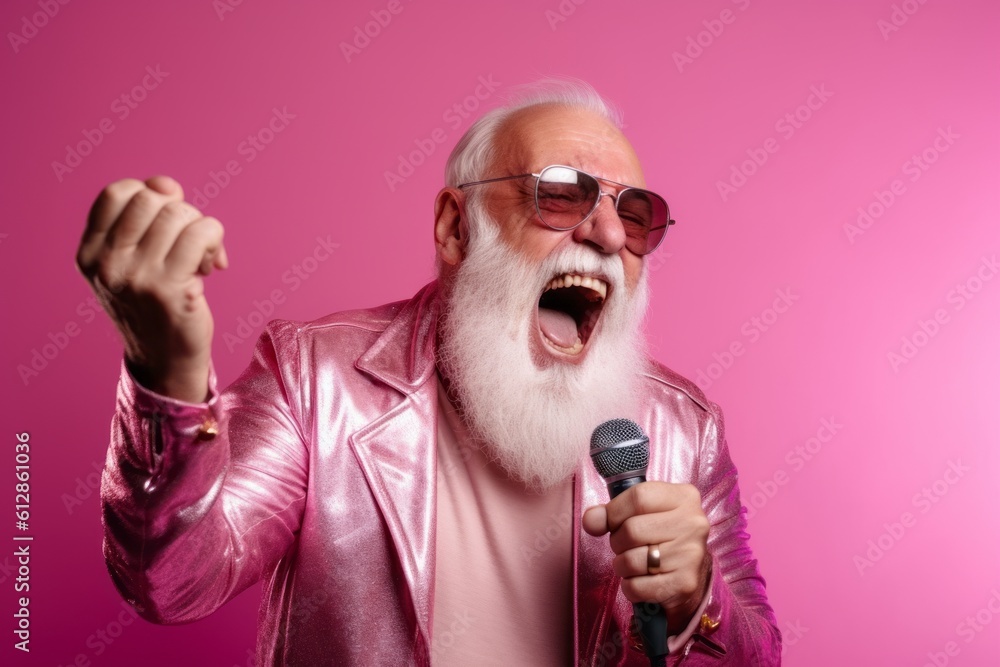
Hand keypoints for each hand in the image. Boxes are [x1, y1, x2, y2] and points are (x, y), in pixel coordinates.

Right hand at [75, 176, 227, 401]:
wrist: (165, 361)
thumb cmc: (157, 305)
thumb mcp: (138, 259)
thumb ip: (149, 216)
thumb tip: (167, 184)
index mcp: (90, 253)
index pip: (117, 192)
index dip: (150, 195)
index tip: (168, 221)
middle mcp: (106, 264)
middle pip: (152, 199)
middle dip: (181, 212)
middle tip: (188, 242)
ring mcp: (136, 277)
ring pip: (179, 213)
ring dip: (201, 228)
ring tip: (200, 256)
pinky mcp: (169, 290)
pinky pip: (202, 233)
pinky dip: (215, 239)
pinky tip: (213, 264)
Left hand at [583, 482, 711, 630]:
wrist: (691, 575)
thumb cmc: (662, 537)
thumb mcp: (643, 513)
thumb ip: (613, 511)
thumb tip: (591, 520)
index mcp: (684, 497)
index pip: (638, 496)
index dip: (615, 512)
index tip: (610, 522)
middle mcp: (693, 523)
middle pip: (632, 530)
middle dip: (617, 542)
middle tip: (627, 547)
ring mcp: (691, 555)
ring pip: (630, 560)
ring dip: (622, 566)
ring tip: (634, 564)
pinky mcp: (684, 584)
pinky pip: (636, 587)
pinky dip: (630, 587)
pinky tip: (642, 581)